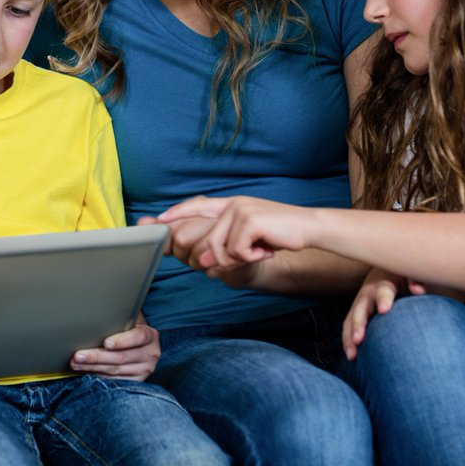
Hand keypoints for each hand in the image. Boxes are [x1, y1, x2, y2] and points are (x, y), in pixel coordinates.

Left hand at [70, 320, 159, 380]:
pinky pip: (114, 380)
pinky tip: (85, 371)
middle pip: (121, 357)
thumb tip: (95, 313)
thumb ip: (120, 318)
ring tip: (76, 363)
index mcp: (150, 336)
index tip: (106, 343)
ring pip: (115, 370)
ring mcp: (144, 370)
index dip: (122, 341)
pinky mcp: (136, 382)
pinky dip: (98, 376)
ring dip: (92, 367)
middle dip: (97, 356)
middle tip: (78, 355)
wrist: (141, 345)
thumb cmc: (130, 328)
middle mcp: (150, 354)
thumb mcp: (130, 319)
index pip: (138, 338)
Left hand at [158, 195, 312, 269]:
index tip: (155, 222)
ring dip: (235, 261)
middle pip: (198, 238)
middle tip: (237, 260)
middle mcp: (230, 204)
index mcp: (228, 205)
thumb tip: (198, 261)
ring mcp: (239, 210)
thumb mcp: (246, 239)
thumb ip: (222, 245)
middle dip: (210, 259)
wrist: (309, 228)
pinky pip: (235, 252)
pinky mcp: (250, 220)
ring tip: (256, 254)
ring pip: (215, 249)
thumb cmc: (277, 235)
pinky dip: (250, 258)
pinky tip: (265, 250)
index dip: (173, 216)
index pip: (193, 207)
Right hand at [342, 267, 407, 360]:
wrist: (386, 274)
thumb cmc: (403, 278)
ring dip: (349, 337)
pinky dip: (348, 341)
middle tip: (358, 339)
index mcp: (383, 282)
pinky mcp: (356, 314)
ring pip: (350, 320)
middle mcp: (367, 293)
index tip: (385, 310)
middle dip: (358, 324)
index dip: (383, 299)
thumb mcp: (410, 275)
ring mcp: (359, 304)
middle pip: (360, 308)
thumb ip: (415, 280)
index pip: (383, 291)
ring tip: (352, 356)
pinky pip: (348, 328)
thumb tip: (418, 290)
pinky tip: (352, 357)